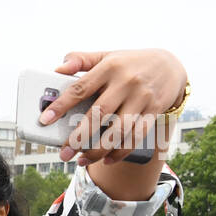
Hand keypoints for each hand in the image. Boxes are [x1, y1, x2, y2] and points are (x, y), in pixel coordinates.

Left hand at [40, 49, 187, 164]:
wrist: (170, 66)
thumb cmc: (129, 63)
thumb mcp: (106, 55)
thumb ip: (81, 60)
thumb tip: (58, 69)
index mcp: (109, 67)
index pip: (80, 88)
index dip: (61, 105)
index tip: (45, 120)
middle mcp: (126, 83)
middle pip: (99, 114)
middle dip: (79, 136)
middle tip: (63, 152)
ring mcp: (141, 98)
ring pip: (118, 130)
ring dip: (98, 149)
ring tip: (81, 160)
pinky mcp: (153, 111)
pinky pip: (136, 136)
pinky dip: (120, 152)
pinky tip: (105, 160)